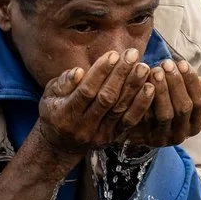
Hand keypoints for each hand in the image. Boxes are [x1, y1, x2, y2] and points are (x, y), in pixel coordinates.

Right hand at [35, 51, 160, 156]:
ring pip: (120, 109)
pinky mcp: (112, 138)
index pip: (86, 90)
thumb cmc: (54, 111)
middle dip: (121, 74)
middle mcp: (83, 127)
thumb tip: (79, 71)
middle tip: (133, 55)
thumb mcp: (50, 95)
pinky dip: (141, 105)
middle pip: (106, 98)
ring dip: (133, 87)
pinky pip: (129, 121)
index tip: (113, 54)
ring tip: (143, 67)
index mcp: (65, 114)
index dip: (100, 72)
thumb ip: (64, 83)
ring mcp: (99, 134)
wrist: (60, 145)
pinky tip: (150, 88)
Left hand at [118, 58, 200, 149]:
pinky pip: (146, 118)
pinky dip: (145, 100)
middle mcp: (182, 134)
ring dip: (162, 90)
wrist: (137, 123)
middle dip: (176, 83)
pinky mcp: (146, 138)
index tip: (182, 63)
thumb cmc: (163, 103)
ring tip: (155, 71)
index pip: (199, 102)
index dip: (192, 82)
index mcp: (194, 124)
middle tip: (166, 64)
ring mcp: (164, 138)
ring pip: (166, 114)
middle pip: (184, 108)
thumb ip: (192, 89)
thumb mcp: (179, 96)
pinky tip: (142, 84)